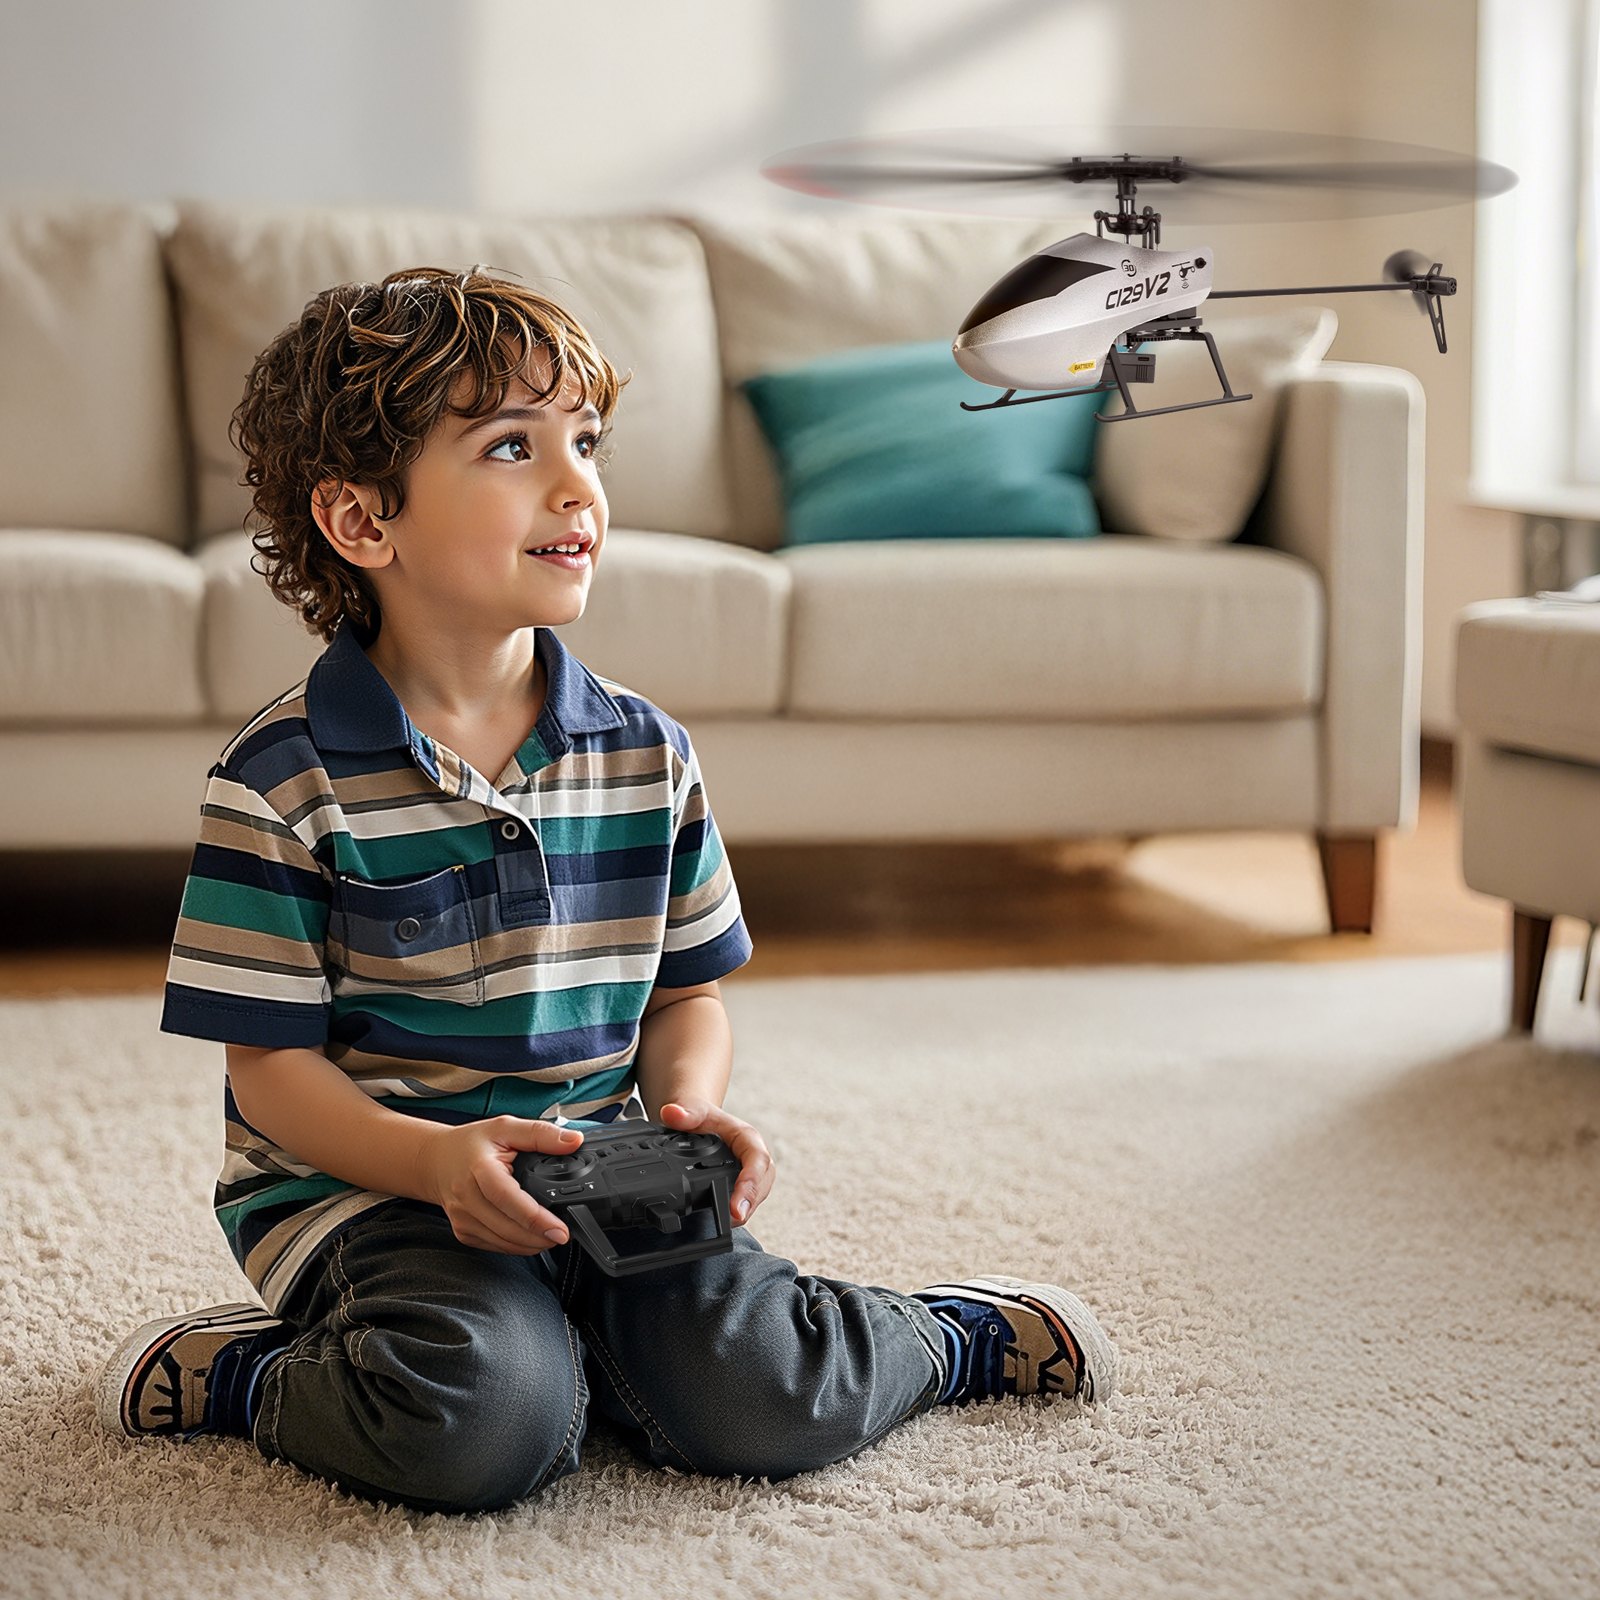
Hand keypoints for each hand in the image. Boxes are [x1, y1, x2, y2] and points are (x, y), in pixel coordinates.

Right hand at [417, 1115, 585, 1255]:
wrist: (436, 1161)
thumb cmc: (471, 1144)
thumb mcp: (507, 1127)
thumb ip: (541, 1134)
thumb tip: (573, 1141)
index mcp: (479, 1169)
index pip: (508, 1199)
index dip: (536, 1218)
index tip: (560, 1229)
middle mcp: (467, 1197)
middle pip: (507, 1228)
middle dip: (539, 1237)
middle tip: (563, 1235)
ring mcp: (463, 1218)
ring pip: (502, 1242)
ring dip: (530, 1245)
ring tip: (551, 1236)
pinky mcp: (463, 1232)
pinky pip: (494, 1246)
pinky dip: (516, 1246)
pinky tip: (531, 1238)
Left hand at [659, 1099, 773, 1225]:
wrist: (698, 1122)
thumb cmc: (701, 1117)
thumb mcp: (693, 1110)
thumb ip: (684, 1112)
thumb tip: (671, 1113)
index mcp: (747, 1137)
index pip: (756, 1159)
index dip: (749, 1183)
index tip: (737, 1205)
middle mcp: (752, 1158)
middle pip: (761, 1182)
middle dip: (749, 1203)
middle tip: (732, 1219)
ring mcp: (748, 1175)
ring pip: (756, 1196)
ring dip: (745, 1210)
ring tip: (727, 1224)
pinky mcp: (740, 1187)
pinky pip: (745, 1202)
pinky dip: (736, 1212)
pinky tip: (723, 1222)